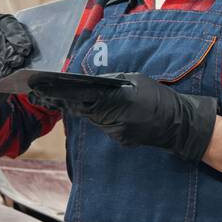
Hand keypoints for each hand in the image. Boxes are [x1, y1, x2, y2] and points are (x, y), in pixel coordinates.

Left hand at [30, 72, 217, 162]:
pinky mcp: (120, 140)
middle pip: (83, 109)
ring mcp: (117, 132)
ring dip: (83, 109)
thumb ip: (112, 82)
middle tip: (43, 92)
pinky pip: (104, 126)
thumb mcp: (136, 81)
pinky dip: (100, 117)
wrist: (180, 125)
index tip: (42, 89)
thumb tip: (91, 83)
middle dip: (66, 100)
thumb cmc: (161, 99)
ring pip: (92, 118)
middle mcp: (114, 119)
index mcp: (118, 101)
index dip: (61, 93)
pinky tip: (100, 111)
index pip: (82, 97)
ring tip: (66, 98)